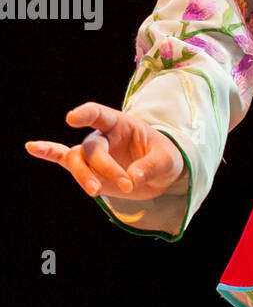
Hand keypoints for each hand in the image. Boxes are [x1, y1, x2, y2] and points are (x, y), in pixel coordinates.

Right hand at [26, 102, 184, 200]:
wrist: (159, 174)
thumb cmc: (164, 159)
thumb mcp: (168, 160)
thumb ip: (151, 166)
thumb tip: (133, 177)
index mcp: (122, 124)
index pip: (101, 115)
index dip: (86, 114)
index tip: (72, 118)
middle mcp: (103, 135)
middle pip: (92, 149)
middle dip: (106, 168)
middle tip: (127, 184)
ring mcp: (93, 152)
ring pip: (77, 161)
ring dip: (84, 177)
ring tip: (96, 192)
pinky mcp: (88, 169)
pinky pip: (63, 158)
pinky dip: (47, 153)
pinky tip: (31, 147)